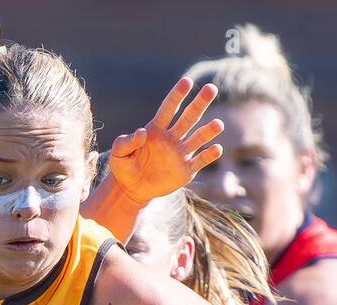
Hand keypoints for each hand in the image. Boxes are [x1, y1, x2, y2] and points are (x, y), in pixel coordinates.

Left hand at [107, 77, 223, 205]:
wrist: (132, 190)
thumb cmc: (124, 168)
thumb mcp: (117, 154)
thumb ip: (126, 142)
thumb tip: (141, 133)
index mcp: (156, 130)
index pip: (169, 108)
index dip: (177, 95)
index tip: (187, 82)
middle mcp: (172, 138)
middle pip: (189, 117)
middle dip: (200, 103)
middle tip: (212, 88)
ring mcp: (181, 153)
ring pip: (198, 138)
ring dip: (208, 131)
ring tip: (219, 124)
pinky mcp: (187, 170)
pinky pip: (200, 161)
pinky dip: (209, 155)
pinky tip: (217, 148)